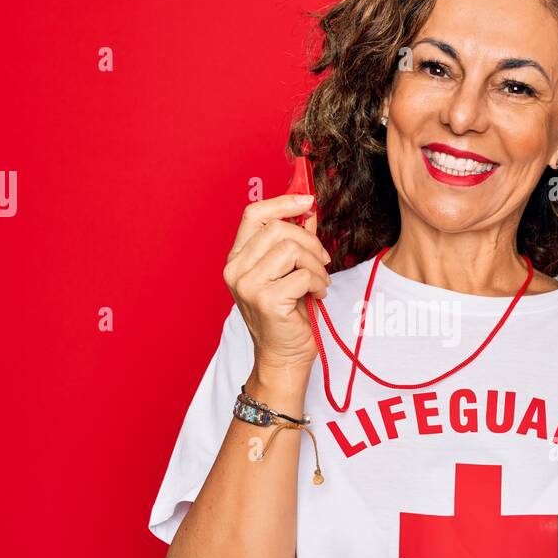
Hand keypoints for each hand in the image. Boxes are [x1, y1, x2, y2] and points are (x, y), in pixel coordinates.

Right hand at [223, 194, 331, 376]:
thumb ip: (292, 241)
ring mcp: (248, 285)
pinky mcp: (266, 300)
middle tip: (322, 260)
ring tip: (319, 282)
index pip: (253, 214)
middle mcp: (236, 270)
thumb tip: (307, 210)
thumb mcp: (286, 272)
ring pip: (292, 249)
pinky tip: (317, 295)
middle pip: (278, 229)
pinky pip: (302, 275)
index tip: (307, 200)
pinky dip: (318, 283)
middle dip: (310, 241)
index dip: (283, 202)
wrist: (283, 357)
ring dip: (316, 265)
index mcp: (237, 259)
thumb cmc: (286, 316)